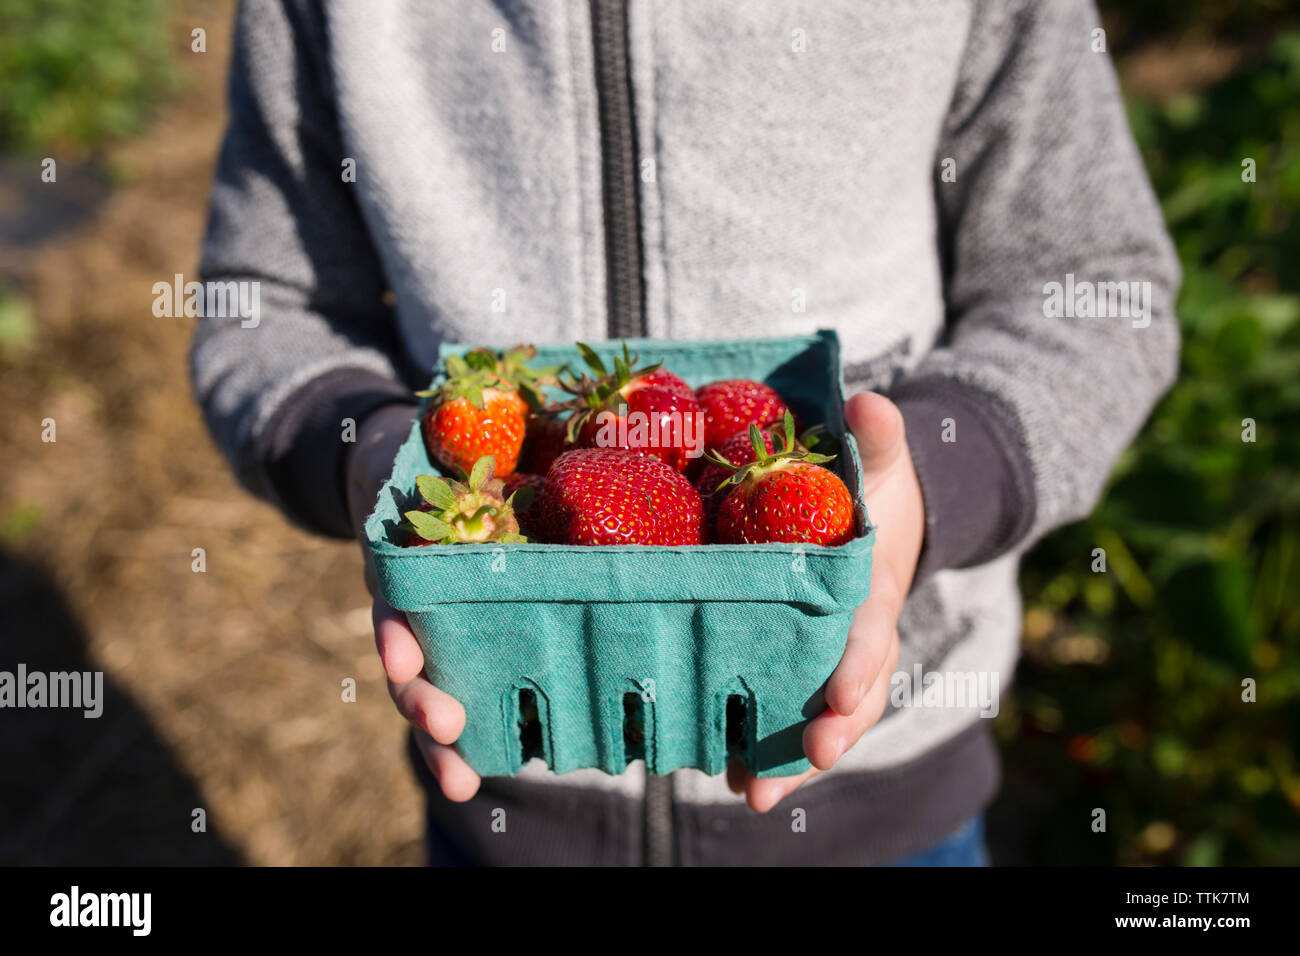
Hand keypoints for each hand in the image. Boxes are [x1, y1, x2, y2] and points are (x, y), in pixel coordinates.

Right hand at [346, 404, 481, 801]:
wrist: (410, 462)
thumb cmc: (428, 440)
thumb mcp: (433, 423)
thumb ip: (457, 418)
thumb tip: (513, 357)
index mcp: (400, 546)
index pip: (392, 596)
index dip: (399, 634)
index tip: (407, 664)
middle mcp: (408, 591)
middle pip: (407, 656)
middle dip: (421, 698)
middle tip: (448, 729)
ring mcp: (431, 616)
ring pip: (431, 682)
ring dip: (441, 733)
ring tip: (464, 781)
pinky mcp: (465, 628)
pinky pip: (467, 679)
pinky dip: (477, 726)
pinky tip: (488, 771)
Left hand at [727, 391, 922, 810]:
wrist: (882, 517)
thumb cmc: (873, 488)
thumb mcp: (880, 460)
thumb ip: (878, 436)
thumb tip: (872, 400)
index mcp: (874, 589)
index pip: (870, 632)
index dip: (857, 666)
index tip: (839, 697)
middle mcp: (859, 636)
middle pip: (852, 695)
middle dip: (829, 732)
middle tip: (796, 768)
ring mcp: (833, 659)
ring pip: (821, 717)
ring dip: (790, 758)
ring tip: (754, 794)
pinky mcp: (804, 666)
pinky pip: (789, 710)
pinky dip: (766, 746)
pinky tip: (732, 773)